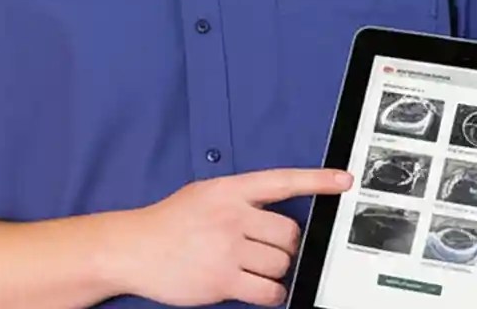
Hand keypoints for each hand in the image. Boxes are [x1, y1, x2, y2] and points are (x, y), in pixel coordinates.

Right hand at [114, 168, 352, 306]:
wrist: (133, 248)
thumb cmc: (169, 223)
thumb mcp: (204, 194)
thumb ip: (239, 199)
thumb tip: (276, 214)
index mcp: (229, 190)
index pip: (282, 181)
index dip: (317, 181)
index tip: (344, 181)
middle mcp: (231, 215)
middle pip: (289, 233)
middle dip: (285, 247)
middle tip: (265, 251)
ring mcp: (227, 248)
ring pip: (281, 263)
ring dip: (275, 272)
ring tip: (252, 269)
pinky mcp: (222, 279)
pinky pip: (268, 291)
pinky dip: (271, 294)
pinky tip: (258, 290)